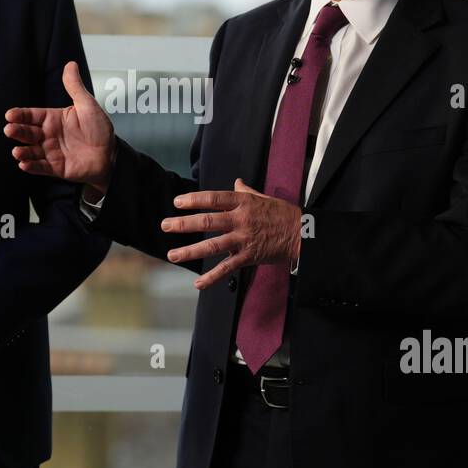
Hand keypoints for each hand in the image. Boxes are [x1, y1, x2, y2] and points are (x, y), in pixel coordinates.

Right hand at [5, 61, 115, 197]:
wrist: (111, 154)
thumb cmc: (99, 130)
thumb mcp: (87, 105)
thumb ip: (75, 87)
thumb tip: (70, 64)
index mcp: (53, 119)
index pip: (32, 115)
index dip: (20, 115)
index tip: (10, 114)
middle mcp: (48, 135)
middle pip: (28, 133)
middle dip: (18, 131)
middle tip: (9, 129)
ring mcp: (51, 152)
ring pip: (31, 151)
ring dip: (23, 151)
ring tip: (17, 151)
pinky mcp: (56, 167)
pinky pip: (41, 167)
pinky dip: (32, 166)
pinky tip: (24, 164)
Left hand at [161, 179, 302, 289]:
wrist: (303, 233)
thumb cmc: (283, 214)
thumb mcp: (264, 198)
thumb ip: (246, 192)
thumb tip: (236, 182)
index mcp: (243, 203)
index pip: (214, 199)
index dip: (194, 200)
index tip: (177, 202)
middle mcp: (241, 220)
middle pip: (207, 221)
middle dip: (184, 224)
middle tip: (165, 225)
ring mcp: (244, 239)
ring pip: (213, 245)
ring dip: (190, 251)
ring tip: (172, 255)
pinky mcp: (249, 256)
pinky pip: (227, 267)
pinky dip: (212, 277)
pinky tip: (197, 284)